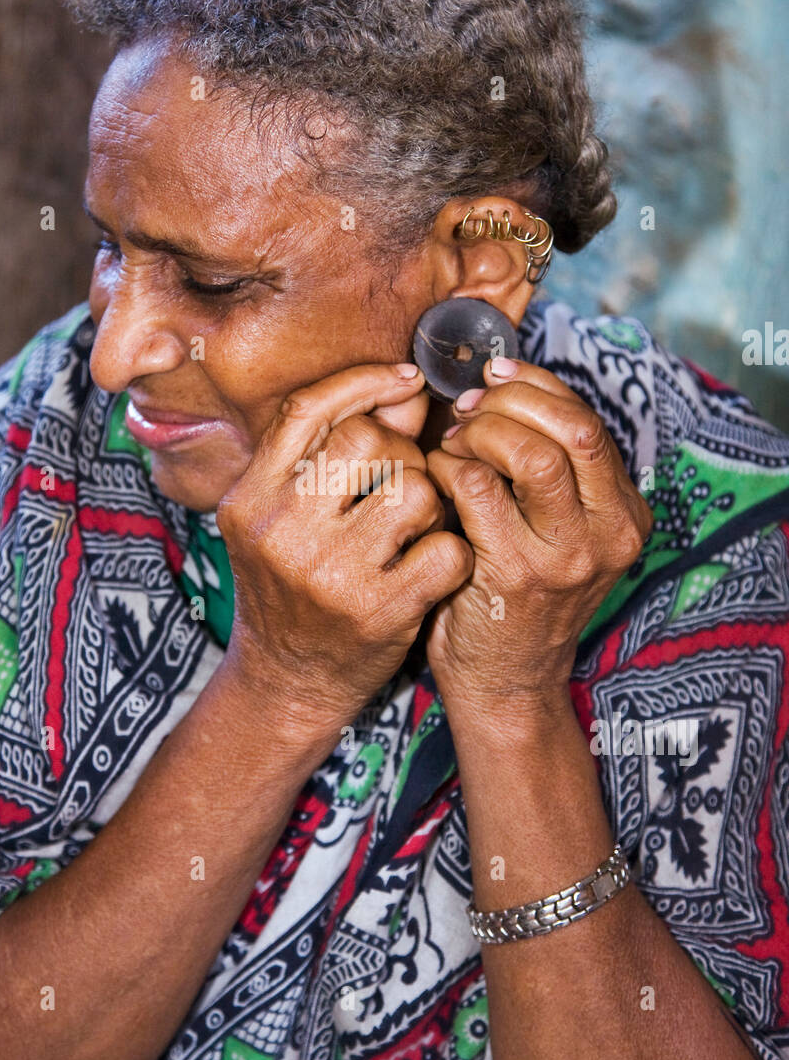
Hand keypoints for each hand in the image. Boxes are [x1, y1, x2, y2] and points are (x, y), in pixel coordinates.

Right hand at [215, 363, 472, 734]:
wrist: (287, 682)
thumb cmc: (294, 585)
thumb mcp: (288, 516)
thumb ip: (338, 451)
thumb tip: (407, 389)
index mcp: (249, 498)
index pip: (307, 409)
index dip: (364, 383)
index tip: (406, 380)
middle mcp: (281, 531)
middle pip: (370, 440)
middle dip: (404, 454)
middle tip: (402, 486)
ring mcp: (329, 574)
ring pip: (417, 489)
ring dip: (431, 503)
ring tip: (411, 532)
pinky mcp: (377, 612)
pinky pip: (446, 548)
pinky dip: (451, 554)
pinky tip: (428, 569)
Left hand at [424, 358, 652, 703]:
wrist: (503, 682)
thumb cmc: (514, 593)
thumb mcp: (555, 531)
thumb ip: (547, 469)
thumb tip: (497, 384)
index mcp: (624, 515)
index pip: (589, 422)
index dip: (536, 386)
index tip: (494, 377)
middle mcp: (609, 535)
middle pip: (572, 428)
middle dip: (511, 400)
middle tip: (469, 407)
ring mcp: (567, 557)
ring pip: (532, 454)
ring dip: (480, 433)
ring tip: (453, 443)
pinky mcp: (516, 573)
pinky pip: (476, 487)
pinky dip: (447, 467)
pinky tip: (435, 478)